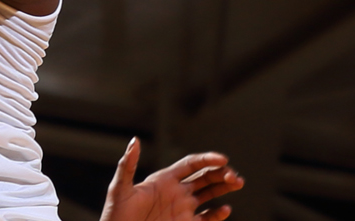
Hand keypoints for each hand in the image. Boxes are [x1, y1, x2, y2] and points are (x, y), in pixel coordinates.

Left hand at [101, 139, 242, 220]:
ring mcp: (183, 208)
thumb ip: (127, 165)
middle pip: (205, 177)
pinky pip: (206, 218)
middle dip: (221, 174)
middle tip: (235, 177)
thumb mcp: (120, 188)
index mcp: (164, 179)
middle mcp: (177, 191)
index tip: (223, 160)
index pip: (191, 164)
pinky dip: (217, 214)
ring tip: (238, 183)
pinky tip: (226, 209)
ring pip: (210, 194)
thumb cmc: (116, 214)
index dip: (207, 159)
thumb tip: (133, 140)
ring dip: (225, 188)